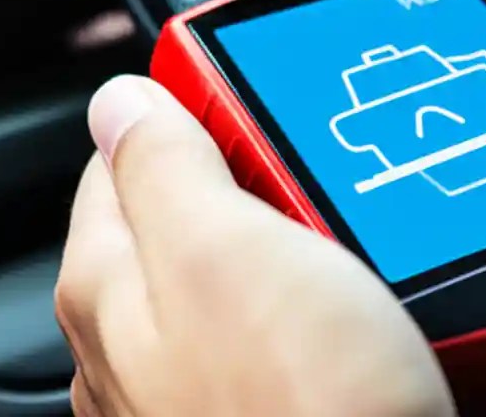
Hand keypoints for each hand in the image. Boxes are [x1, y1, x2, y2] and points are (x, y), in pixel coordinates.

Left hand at [56, 75, 453, 415]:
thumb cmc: (296, 412)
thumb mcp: (222, 249)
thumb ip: (161, 165)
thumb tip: (118, 100)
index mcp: (106, 288)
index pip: (119, 161)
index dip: (184, 117)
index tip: (249, 106)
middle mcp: (135, 348)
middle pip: (189, 222)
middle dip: (258, 194)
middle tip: (324, 195)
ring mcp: (195, 394)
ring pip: (252, 282)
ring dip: (311, 257)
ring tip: (367, 263)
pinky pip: (296, 341)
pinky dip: (335, 320)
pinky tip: (378, 326)